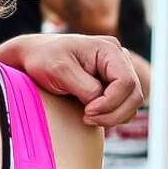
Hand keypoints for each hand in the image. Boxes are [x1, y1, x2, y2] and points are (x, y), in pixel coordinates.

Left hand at [16, 34, 144, 127]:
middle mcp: (118, 58)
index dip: (110, 102)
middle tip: (87, 118)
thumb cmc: (43, 58)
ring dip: (113, 116)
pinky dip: (111, 114)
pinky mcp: (112, 83)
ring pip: (132, 103)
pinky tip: (91, 113)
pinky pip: (123, 105)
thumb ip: (86, 87)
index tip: (87, 111)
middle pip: (134, 95)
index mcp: (108, 49)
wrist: (33, 56)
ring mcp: (116, 71)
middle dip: (113, 113)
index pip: (126, 82)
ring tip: (87, 117)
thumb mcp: (61, 70)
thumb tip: (101, 102)